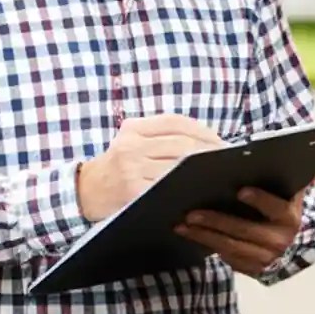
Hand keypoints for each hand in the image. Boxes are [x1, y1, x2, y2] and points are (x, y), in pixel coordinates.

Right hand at [77, 114, 223, 221]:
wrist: (84, 191)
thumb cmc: (117, 167)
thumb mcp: (130, 142)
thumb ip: (159, 137)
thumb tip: (209, 142)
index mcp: (132, 128)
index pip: (175, 122)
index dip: (203, 131)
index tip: (223, 142)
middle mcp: (130, 145)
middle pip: (182, 143)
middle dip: (211, 152)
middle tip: (230, 161)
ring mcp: (131, 168)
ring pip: (178, 165)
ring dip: (204, 170)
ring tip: (220, 175)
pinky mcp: (133, 190)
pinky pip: (168, 187)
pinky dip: (187, 188)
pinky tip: (199, 191)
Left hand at [174, 184, 306, 276]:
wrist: (284, 239)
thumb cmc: (274, 205)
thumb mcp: (280, 191)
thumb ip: (276, 174)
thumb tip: (263, 150)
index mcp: (288, 216)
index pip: (275, 207)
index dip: (260, 200)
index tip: (240, 190)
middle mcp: (280, 240)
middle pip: (244, 230)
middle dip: (216, 221)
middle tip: (191, 212)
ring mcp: (266, 257)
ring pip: (230, 246)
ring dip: (203, 235)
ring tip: (182, 223)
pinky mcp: (251, 269)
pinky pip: (225, 258)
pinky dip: (204, 245)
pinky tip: (187, 234)